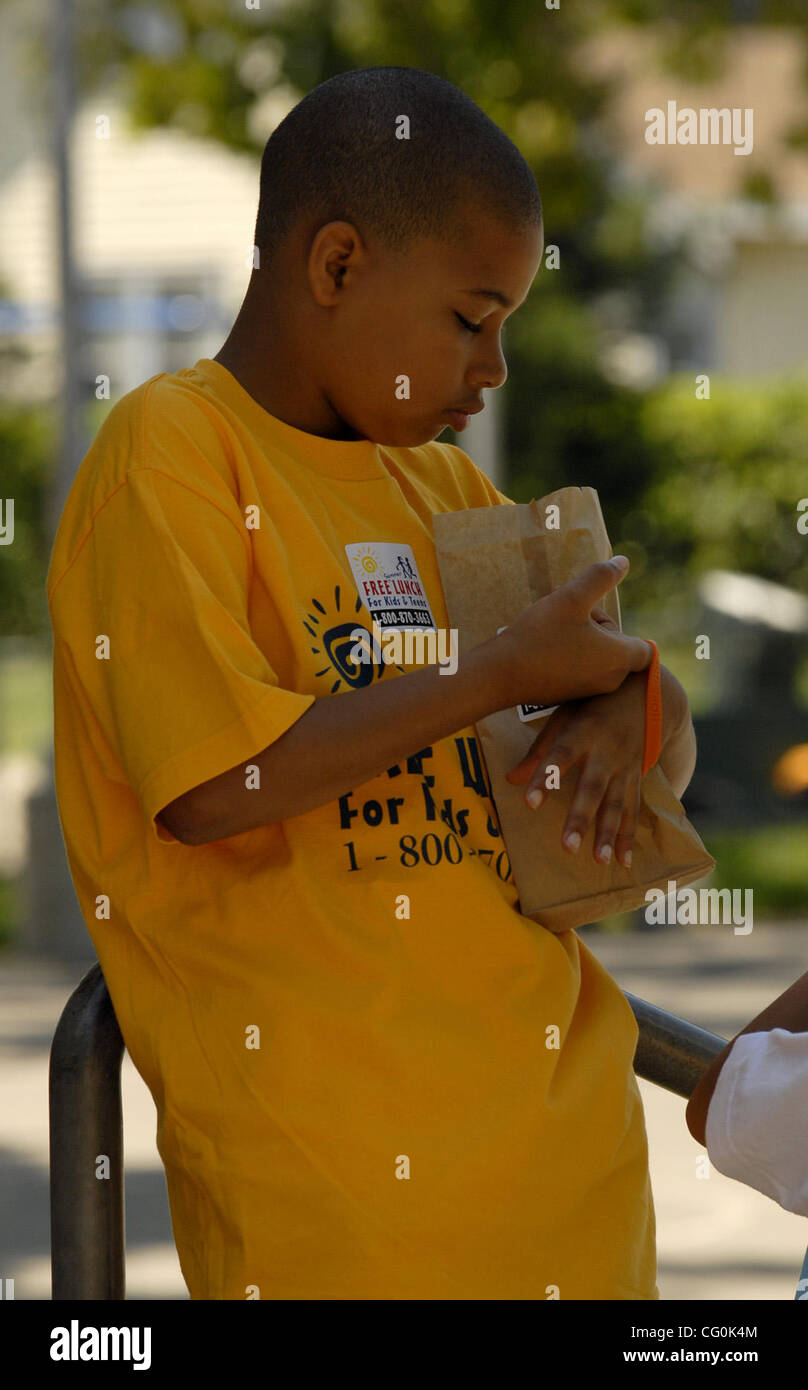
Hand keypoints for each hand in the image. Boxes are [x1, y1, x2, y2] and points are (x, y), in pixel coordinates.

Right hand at [492, 557, 652, 710]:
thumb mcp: (571, 598)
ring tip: (553, 631)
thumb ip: (601, 578)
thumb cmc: (539, 635)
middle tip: (567, 618)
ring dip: (583, 641)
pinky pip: (582, 673)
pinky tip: (544, 649)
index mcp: (619, 658)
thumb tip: (623, 561)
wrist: (500, 675)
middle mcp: (611, 681)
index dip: (620, 627)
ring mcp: (590, 692)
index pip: (644, 647)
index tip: (592, 617)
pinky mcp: (571, 698)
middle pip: (618, 649)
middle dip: (598, 629)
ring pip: (599, 660)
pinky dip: (570, 658)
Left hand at [505, 665, 650, 867]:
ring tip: (598, 860)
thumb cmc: (593, 705)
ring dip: (607, 834)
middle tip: (567, 846)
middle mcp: (606, 752)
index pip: (561, 755)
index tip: (529, 803)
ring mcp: (624, 768)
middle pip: (593, 788)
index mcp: (583, 732)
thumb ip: (539, 749)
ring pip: (616, 804)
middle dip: (580, 818)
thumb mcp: (564, 715)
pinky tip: (622, 863)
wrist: (645, 697)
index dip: (546, 777)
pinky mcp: (636, 780)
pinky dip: (628, 837)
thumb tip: (510, 780)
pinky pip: (633, 811)